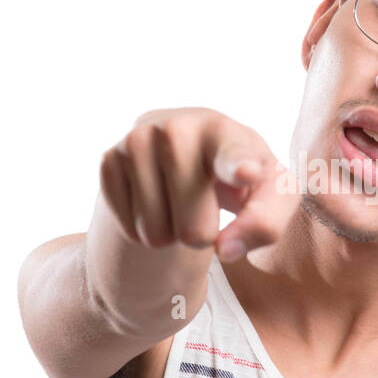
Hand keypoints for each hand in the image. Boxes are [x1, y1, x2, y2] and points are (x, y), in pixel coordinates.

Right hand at [99, 107, 298, 262]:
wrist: (188, 152)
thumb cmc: (238, 178)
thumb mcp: (269, 197)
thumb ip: (264, 223)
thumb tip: (225, 249)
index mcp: (227, 133)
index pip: (233, 154)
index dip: (240, 166)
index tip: (247, 172)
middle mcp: (178, 128)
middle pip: (193, 229)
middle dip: (202, 233)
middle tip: (203, 204)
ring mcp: (137, 141)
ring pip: (156, 234)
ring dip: (171, 233)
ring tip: (178, 199)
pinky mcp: (108, 160)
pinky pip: (130, 230)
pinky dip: (145, 229)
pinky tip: (154, 199)